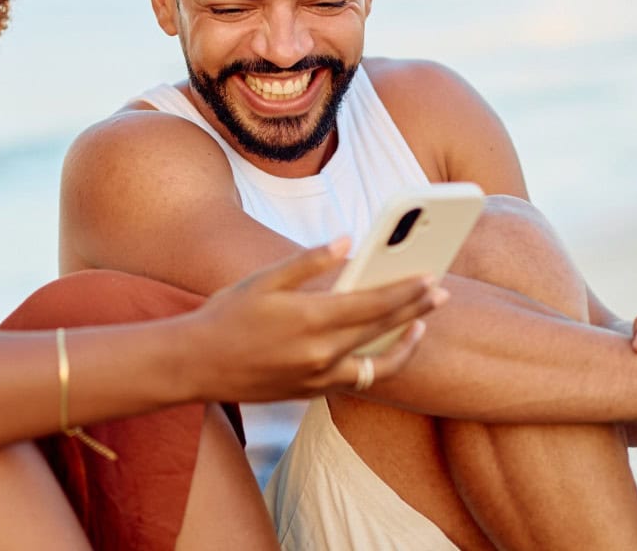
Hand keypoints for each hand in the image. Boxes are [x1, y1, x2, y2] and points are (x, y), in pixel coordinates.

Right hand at [192, 237, 447, 402]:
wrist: (196, 365)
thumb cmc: (226, 315)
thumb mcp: (263, 279)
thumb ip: (307, 261)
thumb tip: (346, 242)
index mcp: (311, 320)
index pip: (374, 304)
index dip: (407, 291)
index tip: (431, 278)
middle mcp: (321, 354)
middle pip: (383, 330)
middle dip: (416, 310)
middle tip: (440, 294)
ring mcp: (318, 378)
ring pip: (378, 365)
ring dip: (404, 345)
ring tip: (419, 327)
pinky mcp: (311, 393)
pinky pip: (356, 380)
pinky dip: (374, 363)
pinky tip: (380, 347)